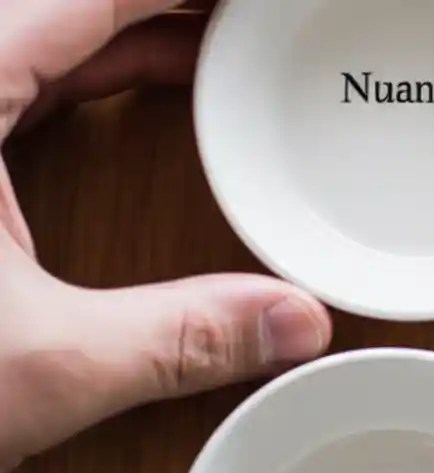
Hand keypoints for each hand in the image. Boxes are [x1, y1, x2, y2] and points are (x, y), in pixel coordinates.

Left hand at [0, 0, 331, 472]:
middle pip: (73, 5)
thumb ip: (180, 337)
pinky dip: (95, 72)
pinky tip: (150, 86)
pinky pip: (24, 77)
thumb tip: (292, 325)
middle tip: (257, 27)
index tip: (260, 7)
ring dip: (140, 33)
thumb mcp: (35, 361)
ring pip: (45, 35)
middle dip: (174, 11)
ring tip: (228, 44)